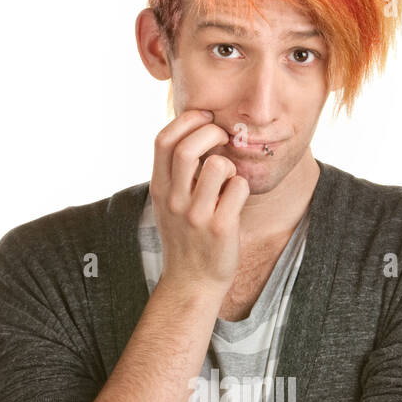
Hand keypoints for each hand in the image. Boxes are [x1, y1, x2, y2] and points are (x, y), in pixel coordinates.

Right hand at [150, 108, 249, 297]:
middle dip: (210, 132)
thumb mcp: (169, 205)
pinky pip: (238, 187)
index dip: (186, 121)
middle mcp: (174, 200)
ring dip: (229, 164)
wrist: (192, 283)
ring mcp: (197, 215)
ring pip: (217, 165)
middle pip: (187, 148)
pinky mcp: (220, 227)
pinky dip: (241, 187)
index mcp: (159, 189)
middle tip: (222, 138)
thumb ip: (175, 174)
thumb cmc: (186, 237)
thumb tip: (195, 132)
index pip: (163, 140)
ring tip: (228, 179)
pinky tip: (235, 199)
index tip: (204, 118)